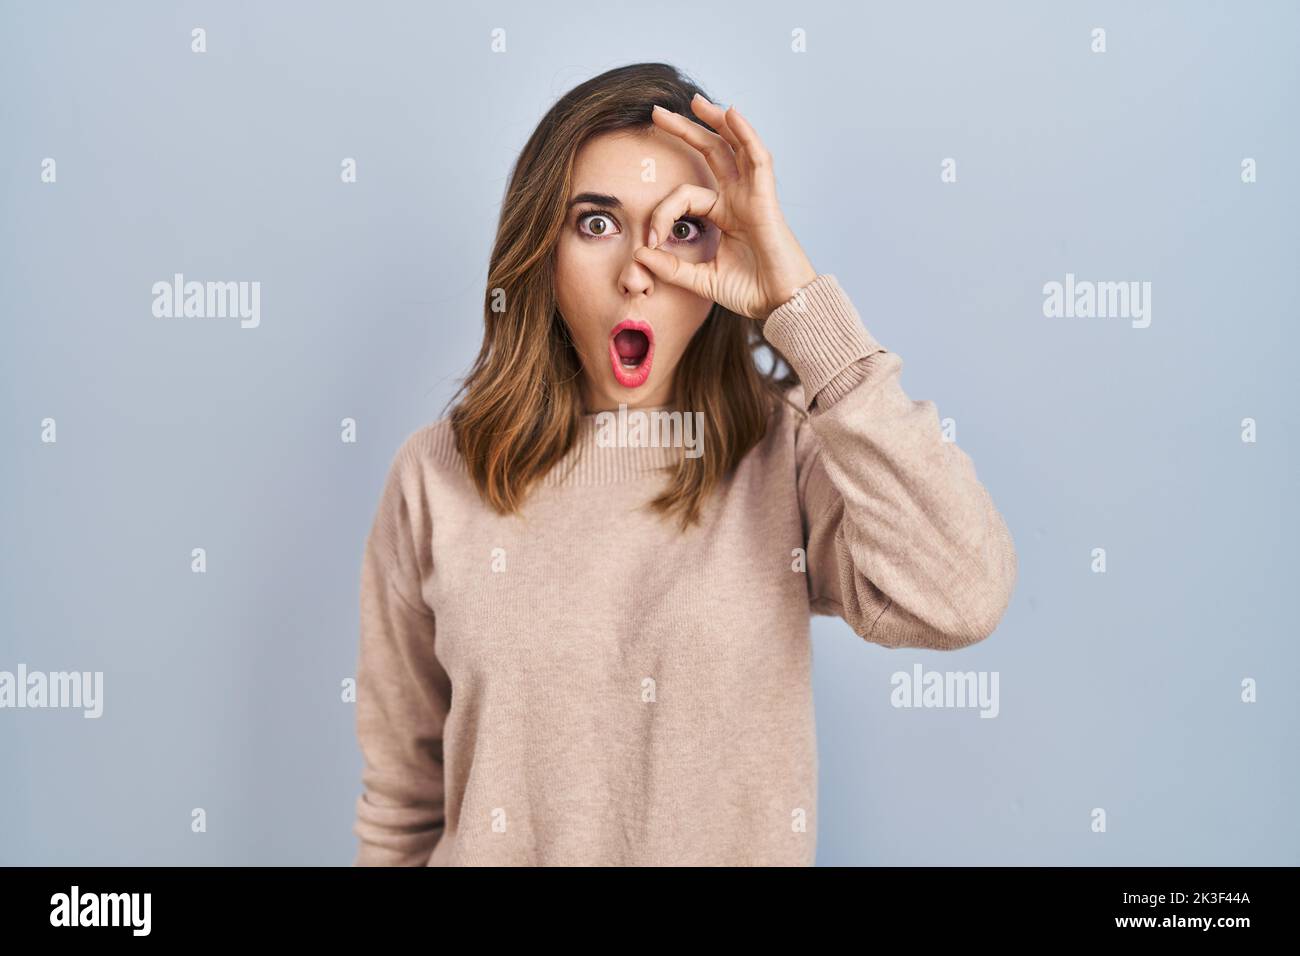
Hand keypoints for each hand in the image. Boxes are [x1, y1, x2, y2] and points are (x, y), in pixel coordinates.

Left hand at [632, 95, 818, 320]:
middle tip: (657, 112)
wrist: (782, 306)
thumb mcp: (701, 280)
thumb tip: (640, 252)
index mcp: (723, 215)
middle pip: (711, 153)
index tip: (649, 240)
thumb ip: (671, 267)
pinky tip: (731, 113)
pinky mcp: (766, 199)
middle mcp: (738, 199)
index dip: (661, 213)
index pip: (684, 197)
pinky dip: (745, 134)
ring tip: (694, 101)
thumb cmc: (750, 293)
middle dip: (685, 130)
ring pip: (734, 147)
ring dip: (716, 121)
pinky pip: (758, 159)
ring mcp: (753, 196)